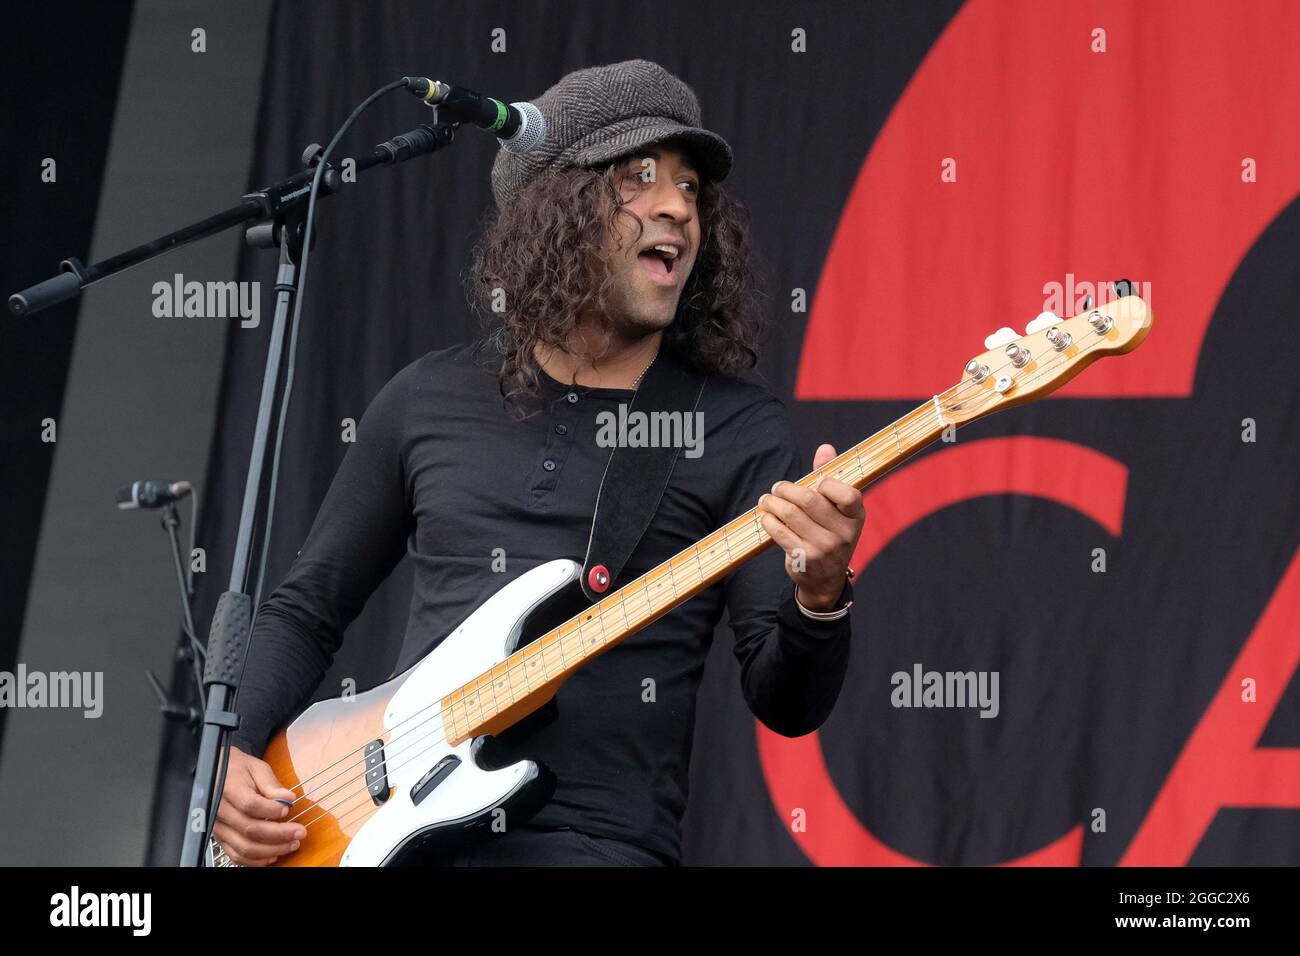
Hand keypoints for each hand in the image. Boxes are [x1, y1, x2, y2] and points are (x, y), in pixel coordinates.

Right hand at [213, 746, 304, 866]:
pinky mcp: (221, 838)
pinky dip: (256, 860)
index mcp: (229, 789)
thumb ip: (271, 784)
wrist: (218, 773)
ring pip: (244, 847)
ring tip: (292, 844)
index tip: (288, 809)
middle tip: (300, 832)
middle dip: (279, 834)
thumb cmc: (238, 769)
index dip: (271, 810)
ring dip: (271, 850)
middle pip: (250, 829)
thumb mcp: (257, 767)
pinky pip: (236, 855)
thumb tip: (288, 798)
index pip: (251, 805)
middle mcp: (220, 811)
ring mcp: (219, 827)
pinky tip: (273, 855)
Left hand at [758, 443, 865, 610]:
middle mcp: (844, 533)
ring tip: (766, 500)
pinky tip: (766, 516)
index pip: (847, 494)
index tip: (814, 482)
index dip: (828, 483)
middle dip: (787, 490)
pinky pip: (780, 532)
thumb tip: (825, 447)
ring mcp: (824, 547)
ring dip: (772, 503)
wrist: (825, 580)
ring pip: (790, 514)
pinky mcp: (804, 558)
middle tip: (776, 488)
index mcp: (856, 517)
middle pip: (809, 500)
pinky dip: (769, 520)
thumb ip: (831, 478)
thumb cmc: (830, 535)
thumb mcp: (838, 511)